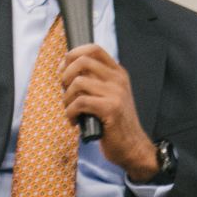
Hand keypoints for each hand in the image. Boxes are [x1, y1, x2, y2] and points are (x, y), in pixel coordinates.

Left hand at [59, 43, 158, 179]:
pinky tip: (74, 121)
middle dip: (65, 76)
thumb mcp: (109, 96)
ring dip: (66, 98)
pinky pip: (79, 103)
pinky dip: (70, 113)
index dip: (73, 55)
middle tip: (65, 92)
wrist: (132, 147)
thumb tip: (65, 68)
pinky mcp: (110, 109)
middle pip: (82, 61)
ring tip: (70, 111)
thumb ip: (95, 81)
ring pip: (78, 83)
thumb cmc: (114, 123)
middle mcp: (118, 80)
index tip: (64, 71)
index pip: (93, 49)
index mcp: (118, 73)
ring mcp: (116, 93)